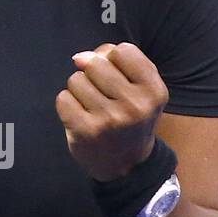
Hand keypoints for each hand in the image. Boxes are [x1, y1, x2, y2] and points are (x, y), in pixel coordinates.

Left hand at [55, 41, 168, 181]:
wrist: (126, 166)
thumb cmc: (130, 117)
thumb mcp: (141, 88)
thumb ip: (116, 61)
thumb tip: (79, 58)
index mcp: (154, 91)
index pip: (122, 51)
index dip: (113, 59)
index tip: (117, 76)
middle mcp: (135, 106)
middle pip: (95, 64)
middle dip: (92, 74)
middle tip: (102, 94)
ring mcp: (109, 120)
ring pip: (76, 80)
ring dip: (79, 90)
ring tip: (93, 107)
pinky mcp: (85, 131)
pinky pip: (63, 98)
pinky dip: (68, 105)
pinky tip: (80, 116)